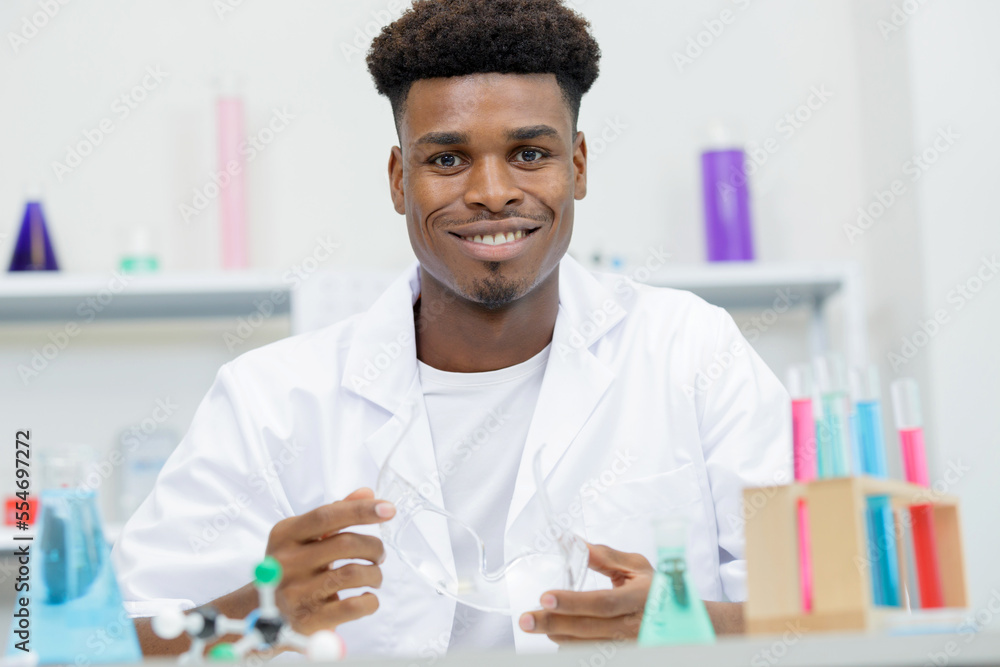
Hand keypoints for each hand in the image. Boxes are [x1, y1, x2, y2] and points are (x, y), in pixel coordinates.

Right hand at [264, 487, 395, 634]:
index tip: (389, 509)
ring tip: (375, 576)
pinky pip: (352, 607)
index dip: (361, 510)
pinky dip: (370, 601)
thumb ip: (336, 513)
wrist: (263, 613)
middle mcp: (286, 562)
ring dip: (375, 574)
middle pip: (345, 544)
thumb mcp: (305, 537)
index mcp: (285, 534)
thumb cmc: (293, 568)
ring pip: (352, 574)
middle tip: (379, 554)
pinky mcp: (307, 620)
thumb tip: (367, 493)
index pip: (328, 515)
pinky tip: (368, 598)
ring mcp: (295, 592)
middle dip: (374, 547)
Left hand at [518, 543, 652, 643]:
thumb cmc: (655, 588)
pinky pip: (593, 653)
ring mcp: (629, 644)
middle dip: (554, 623)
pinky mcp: (624, 653)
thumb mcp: (636, 566)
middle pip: (589, 628)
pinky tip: (556, 637)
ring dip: (558, 635)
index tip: (546, 597)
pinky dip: (571, 646)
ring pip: (588, 646)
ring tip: (535, 624)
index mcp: (639, 597)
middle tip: (527, 619)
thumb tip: (572, 541)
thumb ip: (605, 556)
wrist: (678, 616)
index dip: (574, 603)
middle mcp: (635, 625)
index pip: (603, 603)